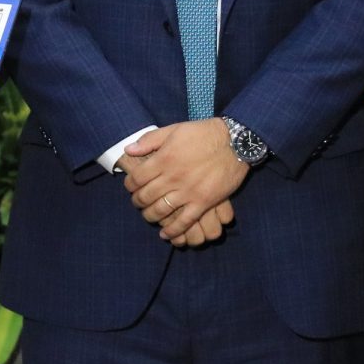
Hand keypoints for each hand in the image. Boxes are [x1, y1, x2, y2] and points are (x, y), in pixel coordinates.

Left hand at [121, 119, 248, 241]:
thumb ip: (150, 140)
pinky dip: (172, 231)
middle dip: (137, 201)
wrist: (235, 142)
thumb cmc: (204, 133)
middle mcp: (173, 177)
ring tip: (149, 214)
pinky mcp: (203, 202)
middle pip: (146, 196)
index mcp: (164, 159)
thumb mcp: (174, 129)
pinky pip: (184, 222)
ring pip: (161, 211)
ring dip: (150, 216)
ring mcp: (188, 192)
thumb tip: (129, 149)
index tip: (131, 186)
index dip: (130, 185)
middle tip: (138, 201)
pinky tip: (165, 234)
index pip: (137, 178)